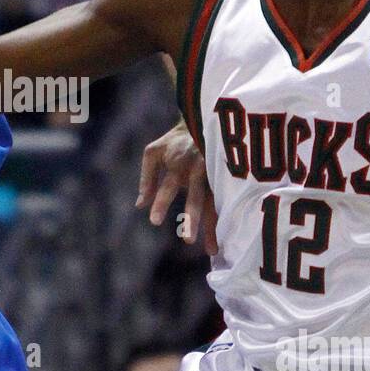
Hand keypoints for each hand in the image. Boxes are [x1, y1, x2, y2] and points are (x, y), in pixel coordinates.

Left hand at [136, 121, 217, 254]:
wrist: (204, 119)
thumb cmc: (175, 140)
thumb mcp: (153, 152)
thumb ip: (147, 178)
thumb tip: (140, 206)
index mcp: (179, 162)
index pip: (168, 185)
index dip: (161, 202)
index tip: (154, 221)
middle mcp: (200, 169)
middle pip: (197, 196)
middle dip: (193, 218)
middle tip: (188, 241)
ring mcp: (216, 173)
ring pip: (216, 203)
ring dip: (214, 227)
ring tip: (212, 251)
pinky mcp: (228, 178)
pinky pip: (227, 201)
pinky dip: (228, 220)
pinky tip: (229, 238)